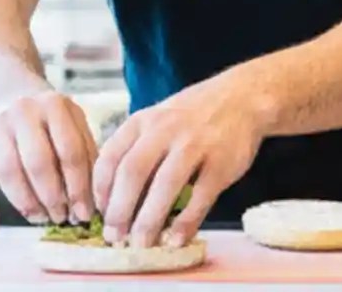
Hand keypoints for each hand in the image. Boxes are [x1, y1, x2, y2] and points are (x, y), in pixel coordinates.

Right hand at [0, 89, 98, 227]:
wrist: (4, 87)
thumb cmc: (45, 113)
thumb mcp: (71, 119)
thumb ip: (84, 152)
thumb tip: (91, 201)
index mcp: (54, 106)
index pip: (70, 152)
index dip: (79, 188)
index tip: (85, 213)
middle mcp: (22, 112)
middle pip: (39, 163)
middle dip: (53, 198)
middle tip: (62, 217)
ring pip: (8, 172)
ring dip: (26, 202)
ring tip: (40, 218)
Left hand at [92, 73, 269, 247]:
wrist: (243, 97)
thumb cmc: (193, 115)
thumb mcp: (158, 120)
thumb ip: (137, 149)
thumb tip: (116, 198)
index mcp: (143, 121)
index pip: (110, 156)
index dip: (100, 190)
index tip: (99, 213)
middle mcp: (165, 130)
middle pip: (132, 172)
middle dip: (119, 210)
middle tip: (114, 236)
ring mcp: (195, 145)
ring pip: (165, 185)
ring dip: (149, 220)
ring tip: (141, 244)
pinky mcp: (221, 163)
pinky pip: (200, 197)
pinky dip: (186, 222)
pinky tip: (175, 239)